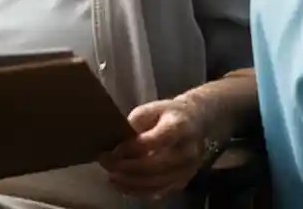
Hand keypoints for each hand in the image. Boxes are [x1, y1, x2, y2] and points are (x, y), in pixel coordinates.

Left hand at [99, 97, 215, 200]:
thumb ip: (134, 126)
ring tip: (111, 176)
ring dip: (130, 182)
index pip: (154, 140)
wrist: (196, 121)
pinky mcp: (184, 181)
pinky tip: (122, 185)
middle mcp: (188, 150)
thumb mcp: (150, 109)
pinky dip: (138, 191)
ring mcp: (188, 168)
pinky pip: (159, 192)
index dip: (130, 149)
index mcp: (179, 126)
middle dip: (126, 167)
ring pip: (156, 183)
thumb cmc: (168, 113)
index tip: (111, 150)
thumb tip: (116, 146)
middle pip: (155, 165)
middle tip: (106, 164)